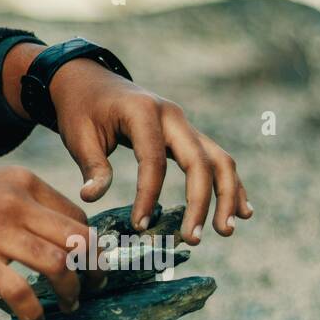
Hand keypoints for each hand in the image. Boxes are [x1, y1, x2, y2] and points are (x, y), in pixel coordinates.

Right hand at [0, 130, 93, 319]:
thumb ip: (17, 203)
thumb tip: (39, 236)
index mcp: (24, 182)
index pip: (77, 215)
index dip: (90, 243)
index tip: (89, 263)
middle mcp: (18, 204)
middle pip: (80, 238)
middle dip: (96, 268)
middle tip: (95, 288)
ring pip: (60, 264)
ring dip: (72, 292)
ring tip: (71, 308)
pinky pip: (21, 292)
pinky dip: (35, 313)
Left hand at [2, 44, 251, 245]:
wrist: (91, 81)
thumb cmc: (82, 108)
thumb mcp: (77, 135)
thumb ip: (91, 166)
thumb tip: (92, 197)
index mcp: (143, 112)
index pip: (154, 159)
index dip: (149, 195)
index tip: (140, 226)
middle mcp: (173, 116)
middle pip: (200, 160)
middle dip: (200, 202)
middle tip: (192, 238)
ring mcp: (185, 125)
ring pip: (218, 160)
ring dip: (227, 195)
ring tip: (225, 230)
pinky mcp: (189, 136)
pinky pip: (217, 160)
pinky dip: (232, 185)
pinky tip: (242, 211)